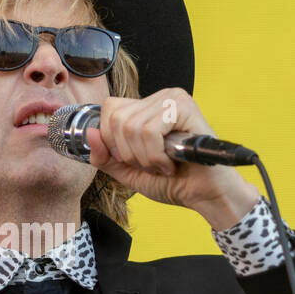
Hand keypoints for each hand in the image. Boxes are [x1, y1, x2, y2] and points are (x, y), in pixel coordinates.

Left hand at [87, 88, 261, 229]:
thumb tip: (90, 135)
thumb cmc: (174, 182)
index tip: (133, 159)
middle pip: (116, 118)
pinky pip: (150, 131)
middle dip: (128, 153)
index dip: (112, 140)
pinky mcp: (184, 107)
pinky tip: (171, 162)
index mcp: (146, 108)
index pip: (109, 109)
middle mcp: (159, 97)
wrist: (205, 196)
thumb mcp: (129, 171)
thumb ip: (105, 156)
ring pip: (132, 127)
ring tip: (164, 164)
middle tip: (151, 164)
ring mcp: (173, 99)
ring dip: (145, 158)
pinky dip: (156, 155)